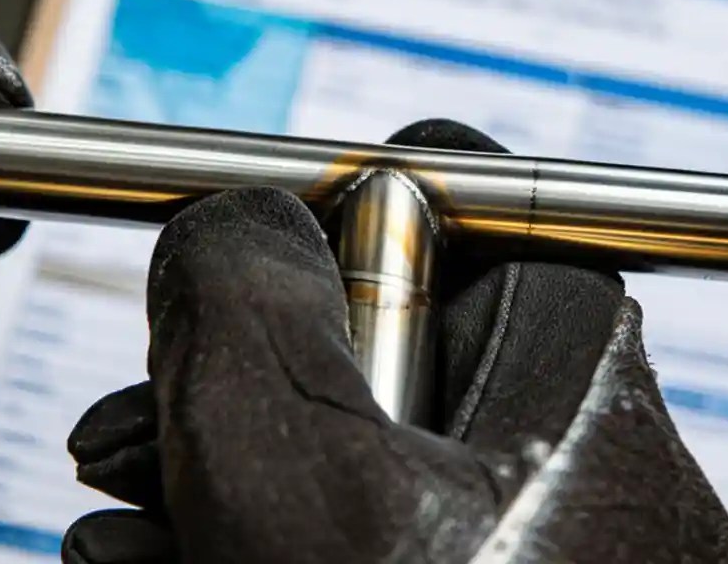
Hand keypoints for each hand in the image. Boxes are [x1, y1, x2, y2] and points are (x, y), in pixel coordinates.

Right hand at [63, 121, 727, 563]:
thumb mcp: (294, 467)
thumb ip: (250, 305)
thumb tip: (241, 221)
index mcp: (580, 374)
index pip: (462, 198)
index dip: (331, 205)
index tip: (242, 251)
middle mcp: (587, 452)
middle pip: (385, 334)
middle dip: (243, 380)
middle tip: (142, 432)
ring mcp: (555, 543)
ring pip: (364, 451)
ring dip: (230, 474)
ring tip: (139, 533)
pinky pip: (383, 535)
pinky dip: (282, 540)